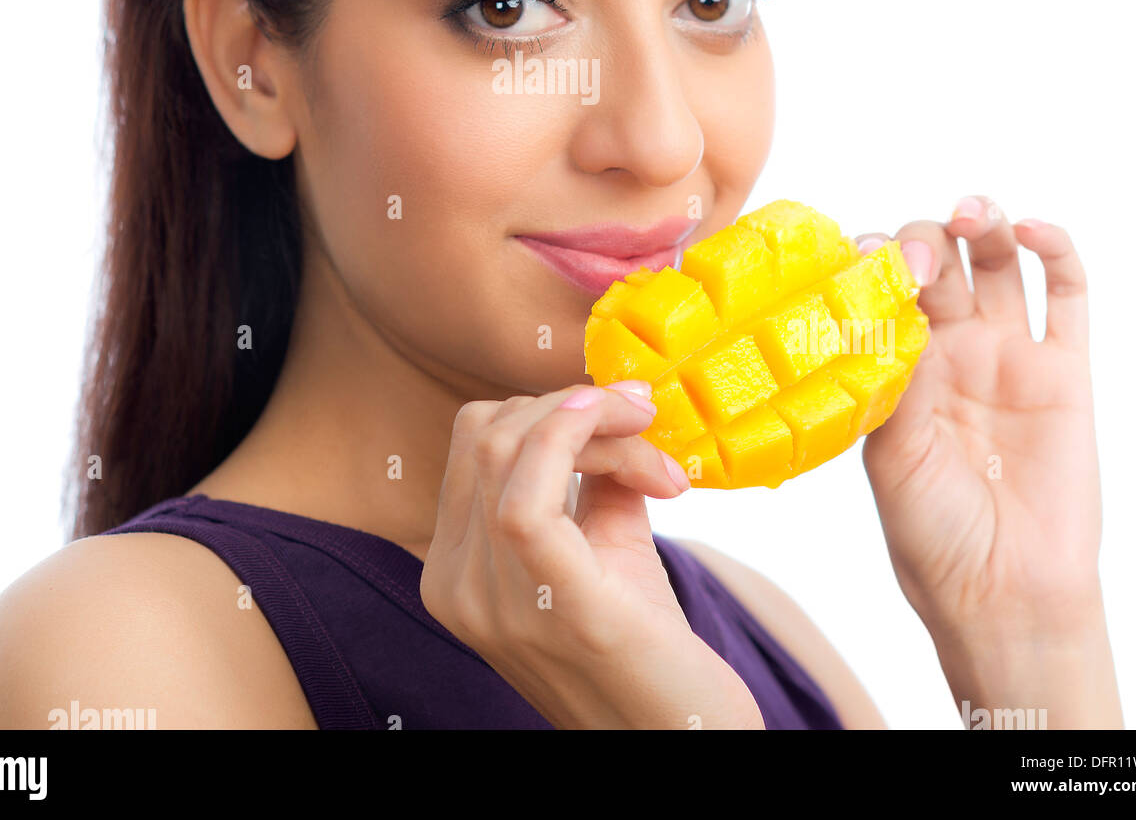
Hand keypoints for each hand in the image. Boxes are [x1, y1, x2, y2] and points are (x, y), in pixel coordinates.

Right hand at [419, 381, 765, 728]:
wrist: (679, 736)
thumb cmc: (645, 642)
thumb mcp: (602, 540)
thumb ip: (589, 474)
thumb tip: (604, 398)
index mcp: (455, 568)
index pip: (473, 442)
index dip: (546, 407)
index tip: (620, 411)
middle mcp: (455, 586)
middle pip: (486, 432)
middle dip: (572, 407)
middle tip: (645, 423)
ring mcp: (491, 603)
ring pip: (508, 448)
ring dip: (593, 419)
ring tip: (654, 449)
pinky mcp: (551, 607)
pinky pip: (527, 495)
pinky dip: (574, 437)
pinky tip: (628, 434)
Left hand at [856, 196, 1103, 639]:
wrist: (1003, 593)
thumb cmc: (932, 533)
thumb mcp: (890, 451)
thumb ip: (890, 379)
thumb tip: (875, 310)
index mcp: (896, 363)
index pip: (880, 287)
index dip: (871, 262)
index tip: (860, 258)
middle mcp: (949, 349)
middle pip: (935, 260)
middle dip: (921, 241)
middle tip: (912, 258)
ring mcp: (1007, 353)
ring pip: (995, 261)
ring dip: (982, 222)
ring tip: (970, 214)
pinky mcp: (1064, 369)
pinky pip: (1066, 294)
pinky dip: (1054, 250)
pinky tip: (1030, 231)